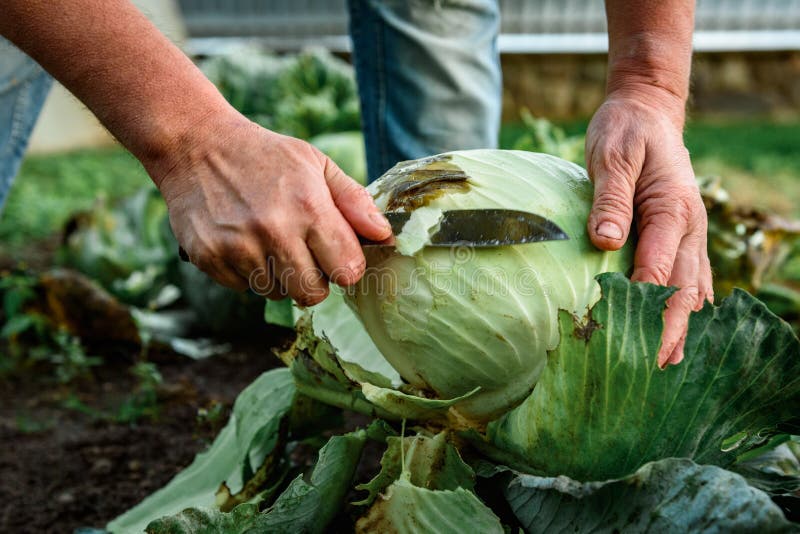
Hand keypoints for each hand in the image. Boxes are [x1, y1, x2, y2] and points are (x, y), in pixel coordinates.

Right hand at [150, 111, 391, 305]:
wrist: (195, 144)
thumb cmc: (265, 156)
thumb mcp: (316, 164)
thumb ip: (354, 201)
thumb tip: (385, 236)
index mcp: (308, 207)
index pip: (347, 271)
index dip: (346, 265)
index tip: (336, 252)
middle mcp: (273, 230)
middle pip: (312, 293)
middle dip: (315, 279)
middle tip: (303, 251)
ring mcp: (237, 247)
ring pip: (277, 294)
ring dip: (279, 276)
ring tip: (269, 240)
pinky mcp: (209, 258)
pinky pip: (244, 288)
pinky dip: (248, 272)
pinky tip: (243, 241)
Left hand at [585, 91, 712, 366]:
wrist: (646, 113)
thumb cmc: (625, 132)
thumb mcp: (611, 155)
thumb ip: (609, 198)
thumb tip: (604, 242)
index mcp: (673, 209)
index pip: (658, 269)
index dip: (643, 307)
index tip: (625, 339)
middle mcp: (689, 227)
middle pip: (681, 290)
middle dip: (666, 331)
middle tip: (649, 369)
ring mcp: (689, 234)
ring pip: (691, 290)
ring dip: (679, 328)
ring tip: (665, 367)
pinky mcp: (680, 236)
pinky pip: (689, 279)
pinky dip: (685, 310)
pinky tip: (675, 334)